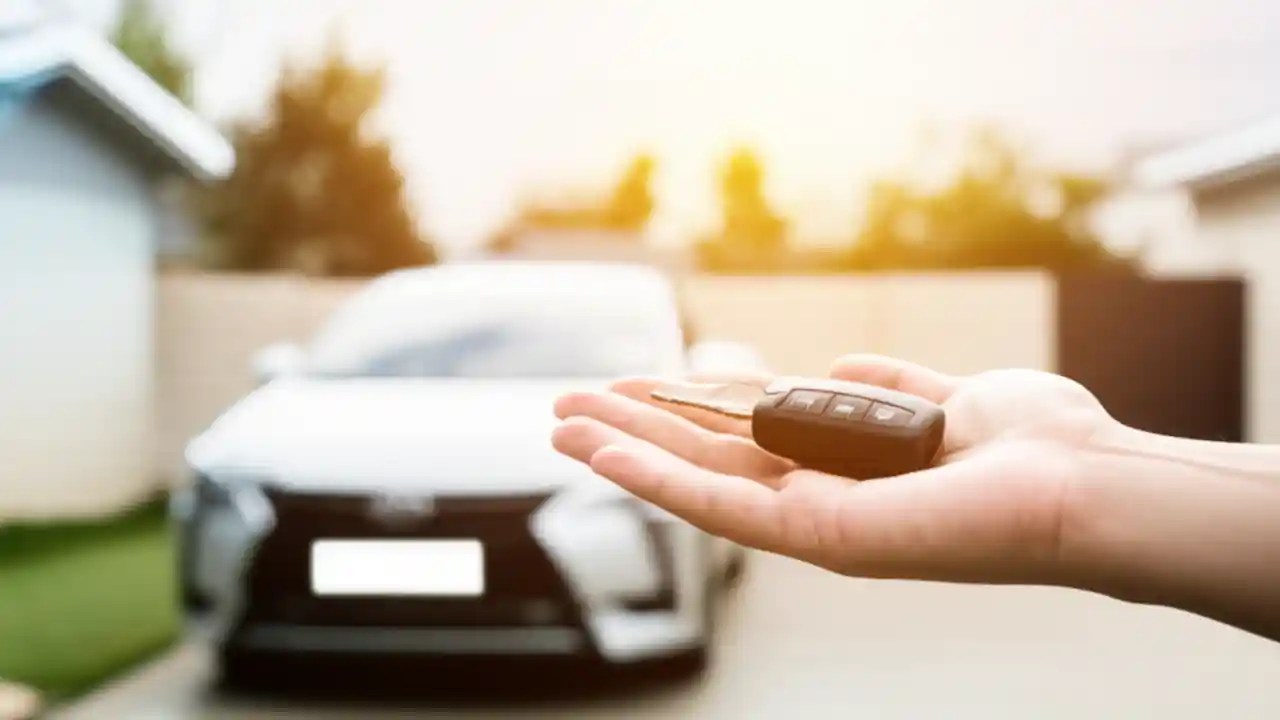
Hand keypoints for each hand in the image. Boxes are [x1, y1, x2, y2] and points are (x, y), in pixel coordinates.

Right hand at [552, 355, 1115, 587]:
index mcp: (844, 463)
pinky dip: (656, 479)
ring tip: (561, 426)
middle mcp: (819, 495)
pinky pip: (720, 507)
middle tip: (565, 409)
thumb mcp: (954, 396)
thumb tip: (837, 365)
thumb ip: (891, 385)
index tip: (634, 383)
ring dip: (623, 452)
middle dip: (632, 431)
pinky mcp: (818, 536)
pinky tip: (604, 454)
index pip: (742, 433)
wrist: (1082, 485)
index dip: (681, 408)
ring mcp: (812, 520)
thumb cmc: (1036, 447)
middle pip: (704, 457)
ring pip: (694, 483)